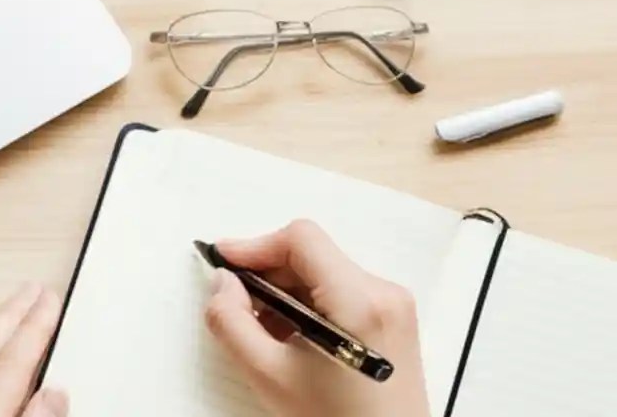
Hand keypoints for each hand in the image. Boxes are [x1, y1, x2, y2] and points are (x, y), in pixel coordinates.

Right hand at [204, 220, 431, 416]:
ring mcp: (394, 307)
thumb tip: (222, 283)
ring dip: (285, 293)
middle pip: (312, 255)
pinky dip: (309, 306)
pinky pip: (342, 294)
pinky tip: (291, 340)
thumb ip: (233, 322)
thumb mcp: (270, 376)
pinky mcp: (393, 322)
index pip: (301, 239)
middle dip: (267, 274)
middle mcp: (384, 293)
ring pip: (324, 274)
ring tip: (263, 332)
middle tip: (234, 304)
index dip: (255, 246)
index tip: (222, 262)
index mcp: (360, 300)